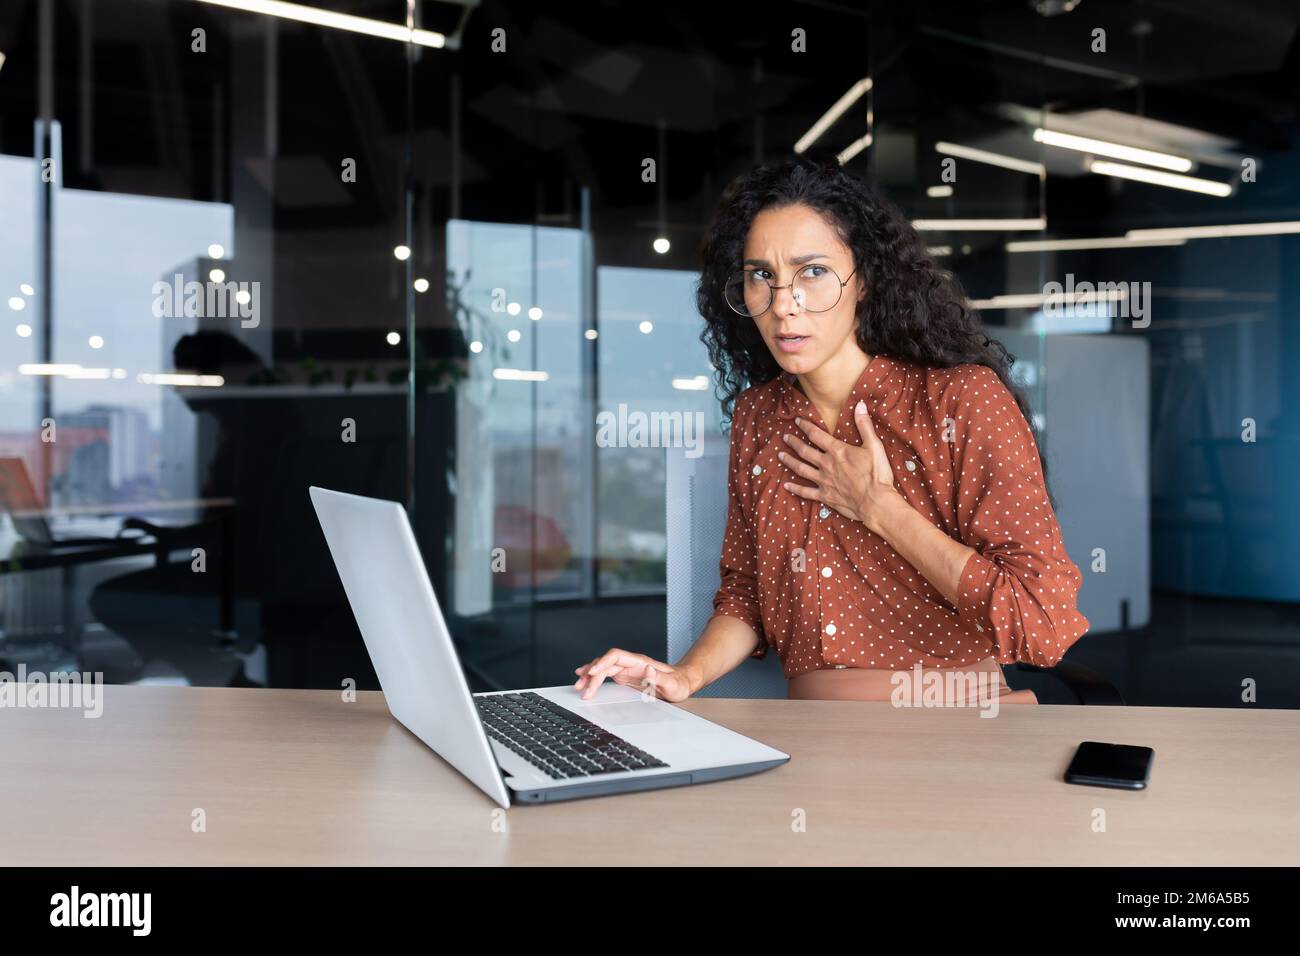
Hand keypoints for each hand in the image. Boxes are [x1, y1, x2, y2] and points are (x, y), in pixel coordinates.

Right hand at [573, 649, 695, 701]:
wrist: (683, 683)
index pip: (616, 656)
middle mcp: (631, 663)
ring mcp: (628, 669)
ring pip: (604, 667)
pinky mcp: (626, 676)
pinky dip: (596, 677)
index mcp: (640, 662)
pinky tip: (587, 680)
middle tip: (583, 689)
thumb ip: (660, 678)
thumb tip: (646, 669)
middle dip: (592, 673)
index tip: (592, 671)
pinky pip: (607, 674)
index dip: (602, 662)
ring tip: (579, 685)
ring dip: (590, 675)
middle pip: (606, 663)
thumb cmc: (679, 683)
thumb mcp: (672, 684)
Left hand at [778, 400, 903, 535]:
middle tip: (785, 437)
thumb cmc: (876, 474)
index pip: (816, 434)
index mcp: (837, 450)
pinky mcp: (824, 496)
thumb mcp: (874, 445)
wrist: (875, 501)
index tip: (797, 421)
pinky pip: (805, 492)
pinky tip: (786, 486)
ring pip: (801, 469)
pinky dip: (795, 489)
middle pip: (804, 451)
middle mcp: (826, 464)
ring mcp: (823, 480)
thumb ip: (864, 425)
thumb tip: (859, 405)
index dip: (805, 426)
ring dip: (790, 461)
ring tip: (780, 456)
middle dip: (793, 443)